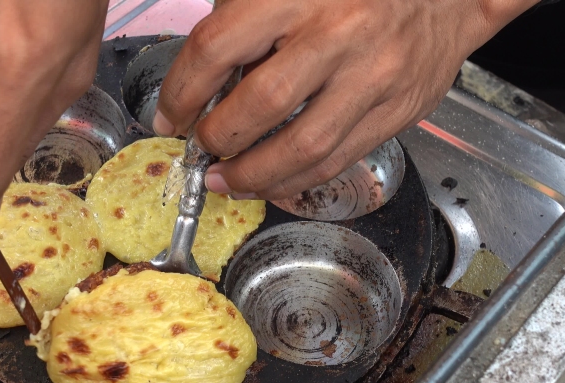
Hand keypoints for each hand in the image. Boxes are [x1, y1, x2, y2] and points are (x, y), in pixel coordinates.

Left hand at [154, 0, 537, 199]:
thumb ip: (247, 17)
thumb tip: (201, 74)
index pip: (218, 48)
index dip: (181, 91)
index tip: (169, 114)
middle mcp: (339, 35)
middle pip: (259, 105)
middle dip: (217, 137)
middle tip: (200, 147)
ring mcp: (372, 78)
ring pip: (301, 147)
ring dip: (252, 174)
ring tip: (226, 179)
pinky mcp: (395, 111)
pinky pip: (337, 160)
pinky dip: (294, 180)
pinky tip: (270, 182)